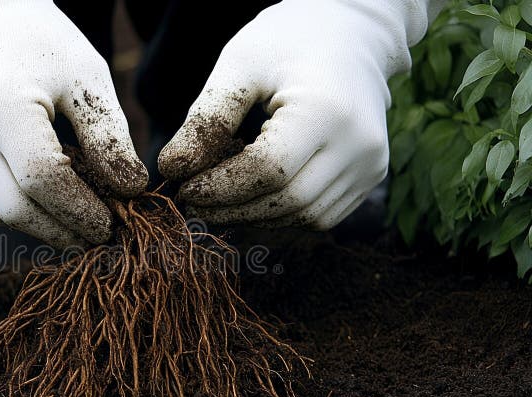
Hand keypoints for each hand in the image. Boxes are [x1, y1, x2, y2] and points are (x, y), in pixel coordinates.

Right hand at [0, 0, 147, 247]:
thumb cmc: (40, 45)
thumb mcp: (86, 78)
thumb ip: (108, 137)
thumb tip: (129, 192)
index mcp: (2, 106)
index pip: (43, 180)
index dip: (79, 211)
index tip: (107, 227)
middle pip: (12, 208)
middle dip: (57, 229)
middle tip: (89, 234)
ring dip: (27, 220)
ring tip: (58, 212)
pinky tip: (22, 192)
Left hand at [159, 0, 444, 229]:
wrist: (352, 33)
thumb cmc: (288, 42)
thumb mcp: (239, 66)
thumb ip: (205, 120)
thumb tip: (171, 170)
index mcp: (326, 110)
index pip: (268, 171)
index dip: (220, 188)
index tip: (183, 189)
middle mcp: (359, 145)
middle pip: (287, 202)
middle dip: (232, 210)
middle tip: (192, 204)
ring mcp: (371, 165)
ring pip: (305, 217)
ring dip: (255, 218)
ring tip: (217, 201)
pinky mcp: (371, 176)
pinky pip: (321, 215)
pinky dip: (281, 215)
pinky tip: (251, 199)